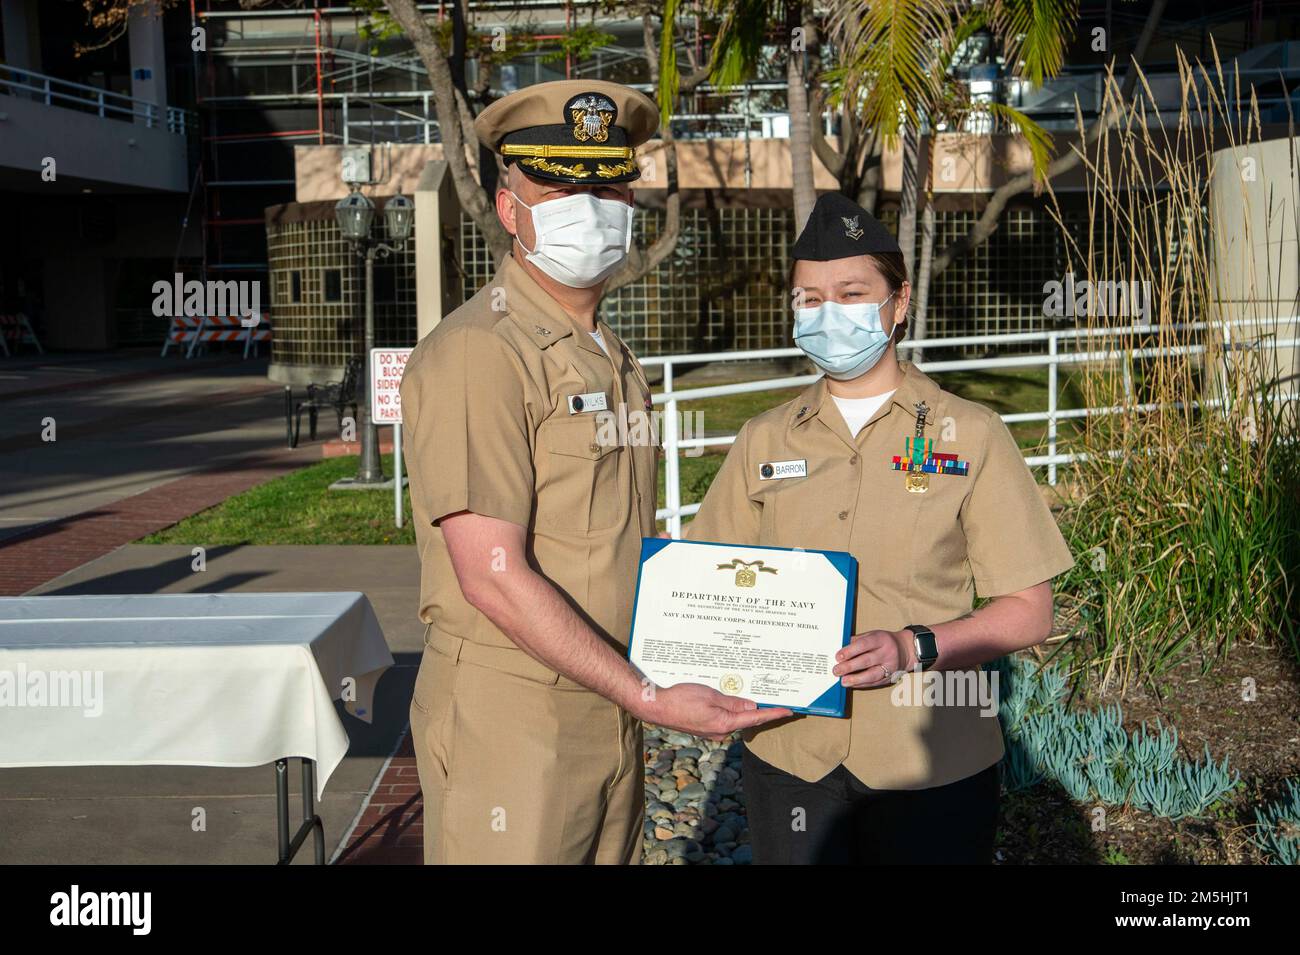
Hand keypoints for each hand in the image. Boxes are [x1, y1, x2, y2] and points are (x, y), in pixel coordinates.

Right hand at [638, 682, 793, 740]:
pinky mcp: (704, 726)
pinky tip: (733, 700)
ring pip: (735, 718)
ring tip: (756, 697)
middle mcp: (721, 731)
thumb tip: (751, 706)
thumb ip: (732, 701)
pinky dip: (732, 709)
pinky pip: (724, 718)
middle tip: (776, 700)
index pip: (756, 718)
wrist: (656, 707)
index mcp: (725, 723)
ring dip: (745, 709)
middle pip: (747, 720)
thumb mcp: (710, 695)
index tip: (789, 711)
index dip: (773, 714)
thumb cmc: (680, 699)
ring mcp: (712, 731)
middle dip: (761, 710)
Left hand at [834, 629, 915, 688]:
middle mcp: (887, 653)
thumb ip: (858, 640)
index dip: (850, 651)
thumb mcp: (873, 634)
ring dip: (856, 679)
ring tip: (843, 681)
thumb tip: (840, 648)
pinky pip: (875, 683)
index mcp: (881, 639)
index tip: (838, 657)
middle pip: (866, 661)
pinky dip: (862, 684)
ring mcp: (890, 666)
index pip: (863, 645)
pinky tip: (852, 684)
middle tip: (836, 671)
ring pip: (872, 675)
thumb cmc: (884, 641)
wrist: (906, 649)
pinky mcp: (890, 677)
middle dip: (849, 667)